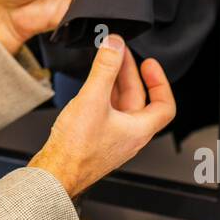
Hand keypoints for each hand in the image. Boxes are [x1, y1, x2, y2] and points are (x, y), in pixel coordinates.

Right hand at [29, 35, 175, 197]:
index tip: (150, 65)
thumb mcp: (93, 99)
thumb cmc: (75, 150)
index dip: (160, 82)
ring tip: (106, 63)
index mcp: (139, 130)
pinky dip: (103, 95)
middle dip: (130, 73)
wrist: (54, 174)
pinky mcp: (97, 140)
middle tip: (120, 53)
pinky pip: (107, 113)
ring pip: (121, 105)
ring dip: (115, 82)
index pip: (165, 105)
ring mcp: (113, 139)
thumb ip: (105, 69)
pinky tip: (91, 86)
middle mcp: (130, 136)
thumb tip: (114, 45)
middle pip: (138, 100)